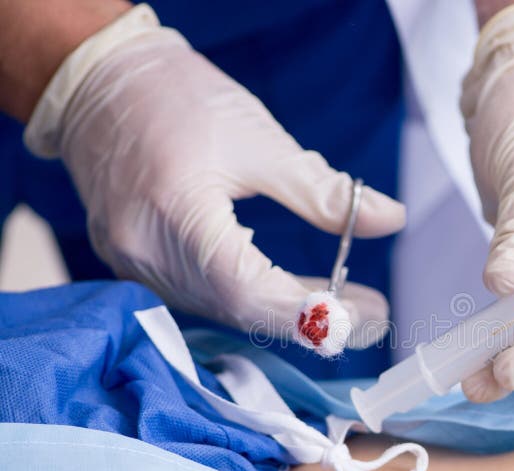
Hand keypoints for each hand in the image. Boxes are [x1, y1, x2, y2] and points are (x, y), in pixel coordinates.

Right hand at [24, 5, 403, 346]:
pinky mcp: (135, 261)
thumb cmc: (176, 97)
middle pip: (238, 309)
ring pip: (223, 308)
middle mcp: (145, 253)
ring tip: (343, 298)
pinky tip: (292, 287)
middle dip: (310, 317)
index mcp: (174, 214)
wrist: (97, 82)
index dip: (309, 313)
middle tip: (369, 314)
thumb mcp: (261, 140)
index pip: (247, 291)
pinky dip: (252, 296)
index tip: (363, 317)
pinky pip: (202, 295)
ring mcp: (133, 262)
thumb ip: (324, 192)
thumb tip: (390, 219)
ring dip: (284, 309)